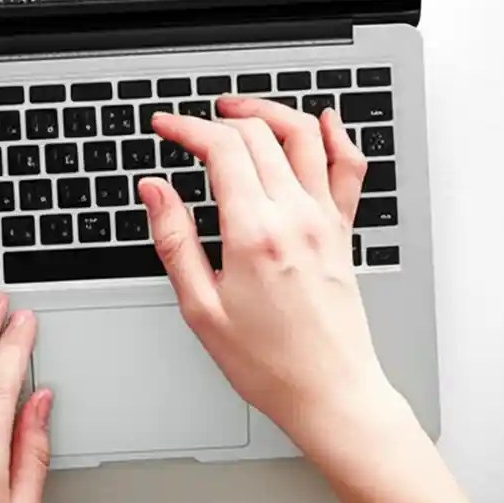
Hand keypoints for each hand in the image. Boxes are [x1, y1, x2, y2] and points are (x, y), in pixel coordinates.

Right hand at [140, 97, 398, 434]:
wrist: (329, 391)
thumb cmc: (269, 363)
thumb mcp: (201, 308)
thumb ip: (175, 240)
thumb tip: (155, 191)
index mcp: (255, 234)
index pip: (222, 149)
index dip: (187, 127)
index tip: (164, 126)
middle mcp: (295, 217)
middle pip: (258, 134)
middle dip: (218, 118)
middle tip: (190, 126)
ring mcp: (325, 220)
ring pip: (303, 136)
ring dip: (269, 111)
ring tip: (239, 111)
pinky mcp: (343, 230)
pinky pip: (348, 168)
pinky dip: (335, 136)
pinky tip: (321, 122)